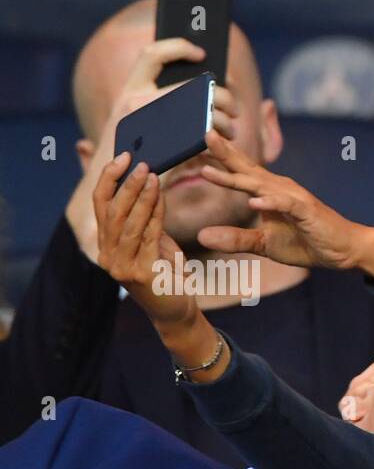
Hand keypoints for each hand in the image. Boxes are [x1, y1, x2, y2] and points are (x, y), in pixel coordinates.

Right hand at [66, 38, 240, 259]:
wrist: (108, 193)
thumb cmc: (129, 160)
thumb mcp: (142, 129)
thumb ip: (166, 113)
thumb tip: (202, 101)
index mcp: (130, 90)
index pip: (153, 55)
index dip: (177, 46)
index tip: (202, 52)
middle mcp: (133, 100)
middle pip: (189, 86)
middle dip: (219, 94)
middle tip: (233, 108)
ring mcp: (144, 124)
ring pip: (197, 111)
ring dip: (220, 118)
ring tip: (231, 129)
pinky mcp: (158, 148)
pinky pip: (194, 139)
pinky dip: (211, 140)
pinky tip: (220, 145)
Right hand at [93, 152, 191, 326]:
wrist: (177, 311)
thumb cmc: (168, 274)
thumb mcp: (154, 242)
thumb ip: (146, 219)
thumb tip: (147, 182)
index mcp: (105, 244)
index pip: (101, 204)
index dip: (109, 178)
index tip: (122, 157)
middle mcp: (107, 255)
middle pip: (111, 211)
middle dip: (125, 184)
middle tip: (140, 162)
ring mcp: (121, 266)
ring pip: (128, 223)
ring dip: (140, 196)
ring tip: (151, 175)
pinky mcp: (140, 274)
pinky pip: (148, 236)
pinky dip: (155, 214)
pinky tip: (161, 197)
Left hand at [196, 131, 373, 281]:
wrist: (344, 250)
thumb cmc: (307, 242)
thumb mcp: (265, 244)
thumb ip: (236, 239)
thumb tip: (201, 237)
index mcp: (268, 192)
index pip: (240, 172)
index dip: (220, 158)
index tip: (196, 143)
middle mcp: (279, 188)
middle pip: (247, 168)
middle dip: (223, 153)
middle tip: (202, 134)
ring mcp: (294, 198)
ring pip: (260, 185)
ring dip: (235, 177)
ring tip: (209, 170)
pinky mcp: (307, 211)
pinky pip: (286, 205)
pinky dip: (269, 203)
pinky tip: (253, 203)